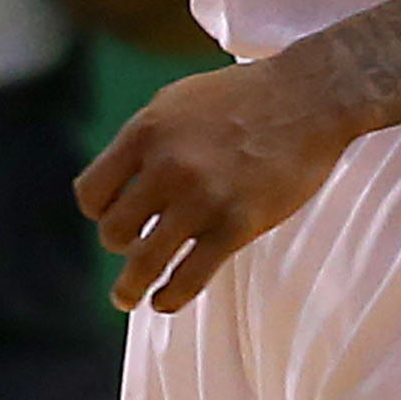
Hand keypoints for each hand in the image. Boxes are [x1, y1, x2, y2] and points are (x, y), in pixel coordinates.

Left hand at [73, 56, 355, 311]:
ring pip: (145, 261)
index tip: (111, 218)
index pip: (92, 191)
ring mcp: (202, 198)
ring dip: (130, 287)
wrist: (308, 98)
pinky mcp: (238, 225)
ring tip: (127, 298)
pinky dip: (172, 297)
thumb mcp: (176, 102)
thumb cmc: (242, 97)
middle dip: (120, 245)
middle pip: (114, 229)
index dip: (99, 211)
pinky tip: (165, 303)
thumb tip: (121, 180)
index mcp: (145, 132)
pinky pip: (191, 276)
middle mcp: (166, 166)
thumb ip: (146, 140)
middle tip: (132, 250)